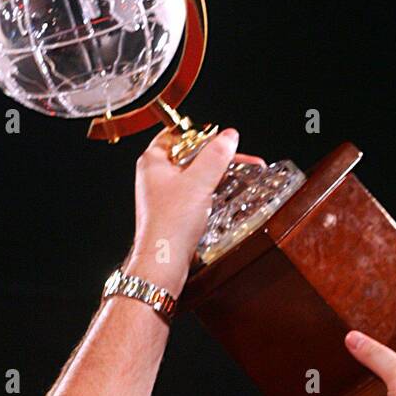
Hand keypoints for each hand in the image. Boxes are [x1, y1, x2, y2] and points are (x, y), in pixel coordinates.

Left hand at [125, 127, 264, 295]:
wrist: (164, 262)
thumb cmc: (170, 225)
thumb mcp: (199, 182)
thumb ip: (216, 155)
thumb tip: (229, 137)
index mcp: (153, 161)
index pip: (177, 134)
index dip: (200, 134)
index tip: (220, 138)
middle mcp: (155, 176)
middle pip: (190, 155)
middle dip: (217, 156)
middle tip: (240, 157)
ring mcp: (164, 195)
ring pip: (195, 176)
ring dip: (218, 174)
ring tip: (242, 173)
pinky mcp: (174, 212)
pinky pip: (195, 194)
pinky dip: (211, 192)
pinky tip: (227, 193)